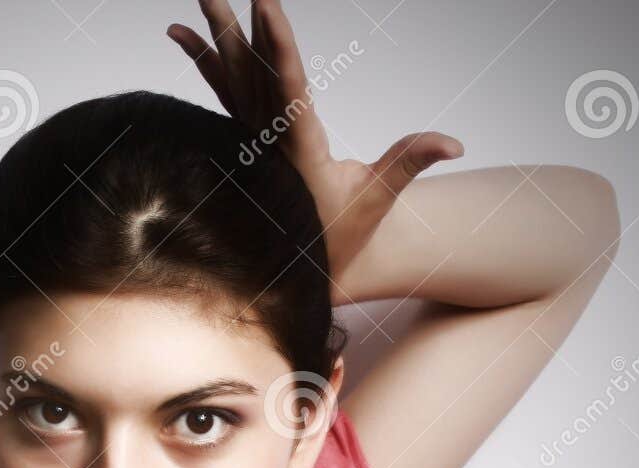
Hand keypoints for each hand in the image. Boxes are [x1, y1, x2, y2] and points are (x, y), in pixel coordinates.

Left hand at [168, 0, 463, 283]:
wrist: (300, 270)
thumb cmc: (343, 235)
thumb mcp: (379, 199)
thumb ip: (412, 161)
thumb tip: (455, 143)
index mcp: (299, 151)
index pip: (289, 89)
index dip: (277, 46)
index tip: (264, 5)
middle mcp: (267, 142)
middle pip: (251, 73)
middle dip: (239, 26)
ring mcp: (252, 140)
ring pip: (230, 76)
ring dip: (216, 34)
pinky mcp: (245, 139)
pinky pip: (220, 92)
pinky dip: (203, 62)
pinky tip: (182, 35)